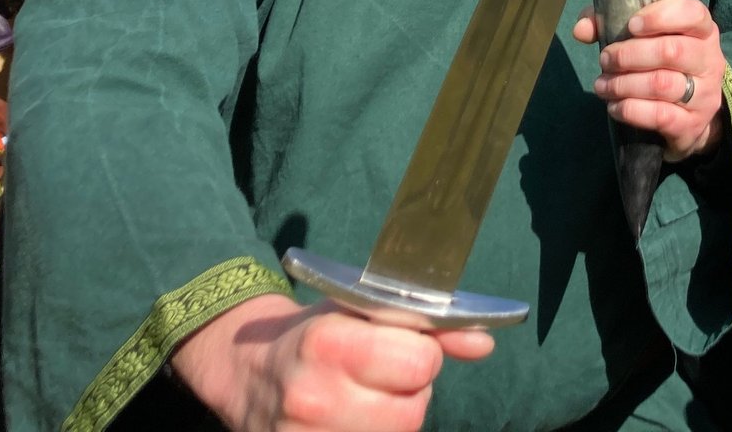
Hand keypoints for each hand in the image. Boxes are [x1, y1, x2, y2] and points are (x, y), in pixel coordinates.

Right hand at [171, 293, 492, 431]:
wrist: (248, 373)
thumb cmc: (313, 336)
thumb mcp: (362, 311)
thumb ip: (427, 326)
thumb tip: (484, 344)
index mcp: (327, 342)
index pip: (418, 363)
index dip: (422, 355)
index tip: (403, 348)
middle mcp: (313, 396)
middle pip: (411, 411)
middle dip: (409, 392)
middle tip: (383, 378)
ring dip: (392, 421)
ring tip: (366, 400)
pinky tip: (355, 422)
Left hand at [574, 0, 726, 160]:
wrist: (691, 117)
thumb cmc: (663, 66)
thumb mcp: (645, 40)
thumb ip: (610, 25)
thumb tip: (581, 29)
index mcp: (703, 31)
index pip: (693, 13)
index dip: (661, 16)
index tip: (632, 25)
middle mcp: (710, 60)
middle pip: (671, 51)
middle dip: (629, 55)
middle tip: (605, 60)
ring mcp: (705, 95)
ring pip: (662, 84)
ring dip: (623, 84)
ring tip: (602, 85)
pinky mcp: (693, 124)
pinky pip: (660, 115)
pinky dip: (631, 109)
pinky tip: (614, 106)